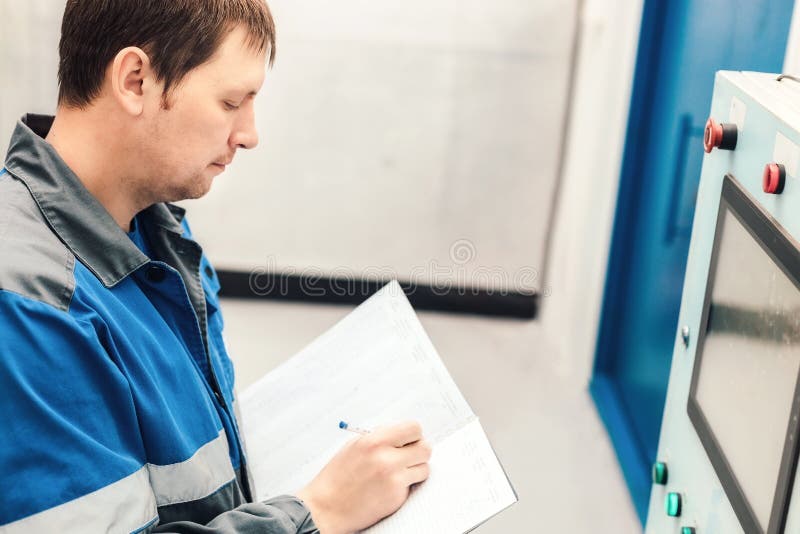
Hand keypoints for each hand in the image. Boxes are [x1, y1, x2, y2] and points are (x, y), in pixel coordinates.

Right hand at [296, 421, 431, 533]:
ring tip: (399, 473)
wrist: (326, 508)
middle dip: (419, 451)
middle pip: (425, 447)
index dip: (414, 435)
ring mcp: (393, 477)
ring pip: (424, 467)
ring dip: (415, 470)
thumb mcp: (354, 447)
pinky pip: (414, 485)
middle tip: (409, 456)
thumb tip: (402, 435)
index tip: (410, 440)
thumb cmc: (337, 479)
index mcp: (373, 440)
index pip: (413, 428)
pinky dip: (407, 485)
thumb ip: (380, 438)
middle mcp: (385, 457)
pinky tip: (390, 486)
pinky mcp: (396, 496)